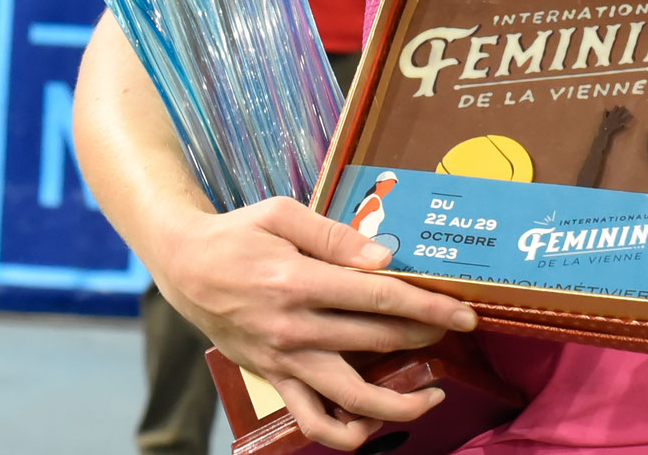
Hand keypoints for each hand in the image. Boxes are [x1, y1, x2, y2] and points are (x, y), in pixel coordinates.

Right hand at [156, 196, 477, 448]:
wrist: (183, 266)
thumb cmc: (237, 234)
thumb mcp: (282, 214)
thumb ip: (335, 236)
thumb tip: (384, 258)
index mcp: (298, 282)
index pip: (379, 299)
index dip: (428, 307)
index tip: (463, 312)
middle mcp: (294, 329)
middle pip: (377, 342)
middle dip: (427, 337)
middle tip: (458, 329)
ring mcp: (284, 361)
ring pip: (350, 401)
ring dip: (399, 403)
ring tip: (432, 395)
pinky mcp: (274, 379)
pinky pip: (313, 421)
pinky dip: (346, 433)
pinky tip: (375, 421)